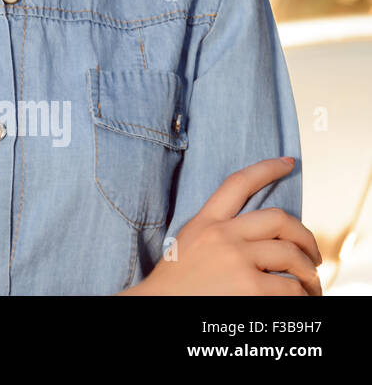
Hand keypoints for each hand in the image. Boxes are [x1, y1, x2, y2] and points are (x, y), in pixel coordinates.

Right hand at [132, 157, 321, 294]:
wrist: (156, 306)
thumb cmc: (174, 285)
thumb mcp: (188, 246)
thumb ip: (217, 235)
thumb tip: (258, 238)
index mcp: (204, 222)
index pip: (238, 183)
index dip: (266, 168)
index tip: (287, 163)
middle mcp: (222, 236)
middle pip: (278, 219)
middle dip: (305, 236)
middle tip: (312, 255)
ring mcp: (237, 260)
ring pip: (291, 253)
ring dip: (309, 271)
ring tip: (310, 284)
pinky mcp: (250, 288)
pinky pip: (291, 288)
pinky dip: (302, 295)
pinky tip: (299, 299)